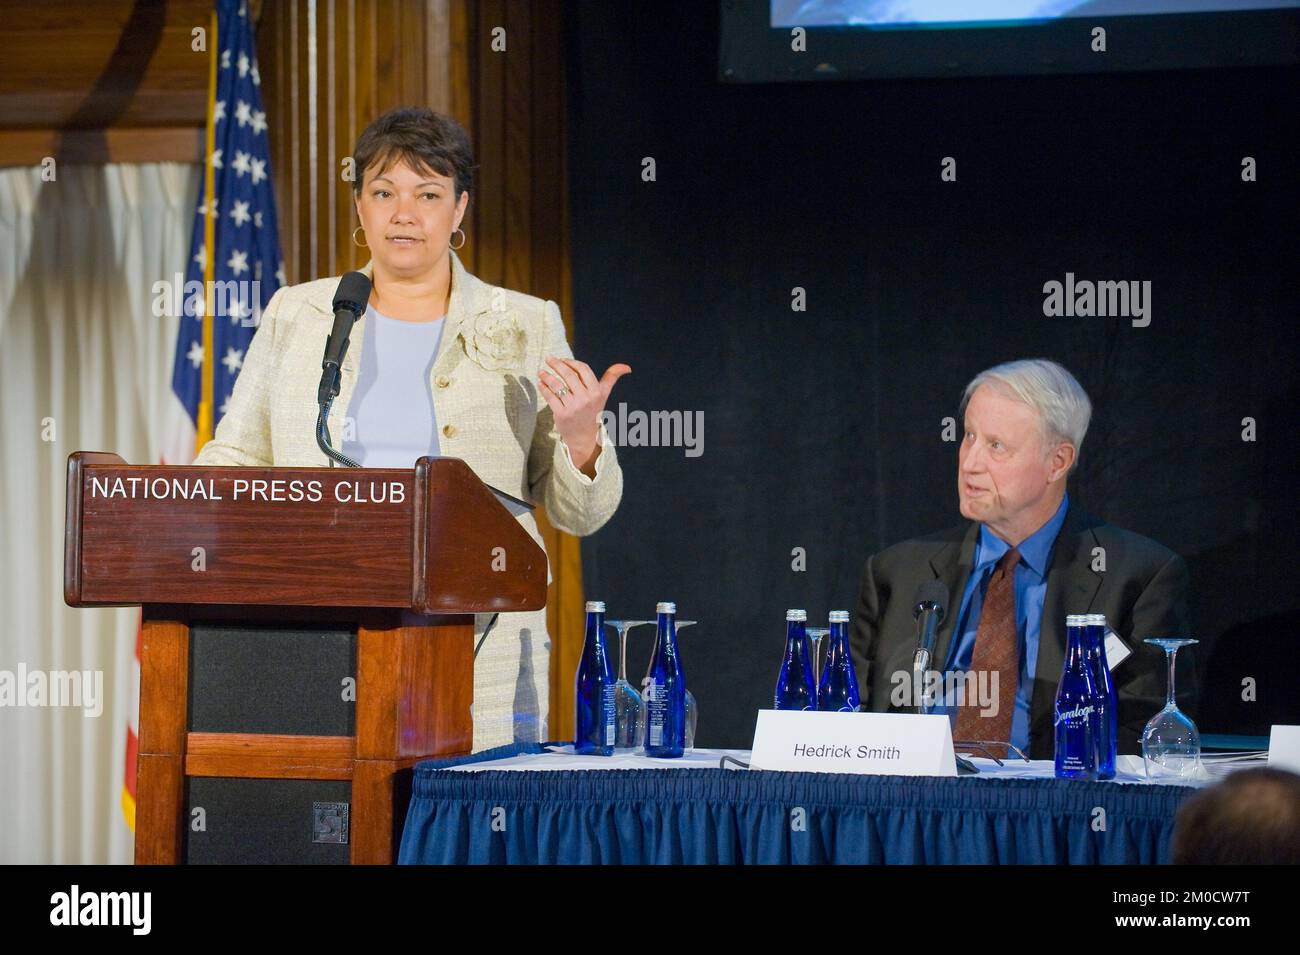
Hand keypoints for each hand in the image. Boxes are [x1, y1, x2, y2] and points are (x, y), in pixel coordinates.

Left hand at [539, 355, 630, 475]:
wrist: (585, 438)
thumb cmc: (593, 413)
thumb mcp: (604, 395)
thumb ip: (611, 378)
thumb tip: (627, 367)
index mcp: (597, 392)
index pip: (583, 369)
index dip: (571, 362)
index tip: (562, 359)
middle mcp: (586, 398)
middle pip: (569, 375)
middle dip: (556, 364)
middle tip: (548, 358)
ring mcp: (574, 407)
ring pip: (557, 385)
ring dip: (547, 376)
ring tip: (541, 371)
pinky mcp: (562, 414)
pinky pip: (550, 397)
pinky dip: (543, 388)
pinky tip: (541, 383)